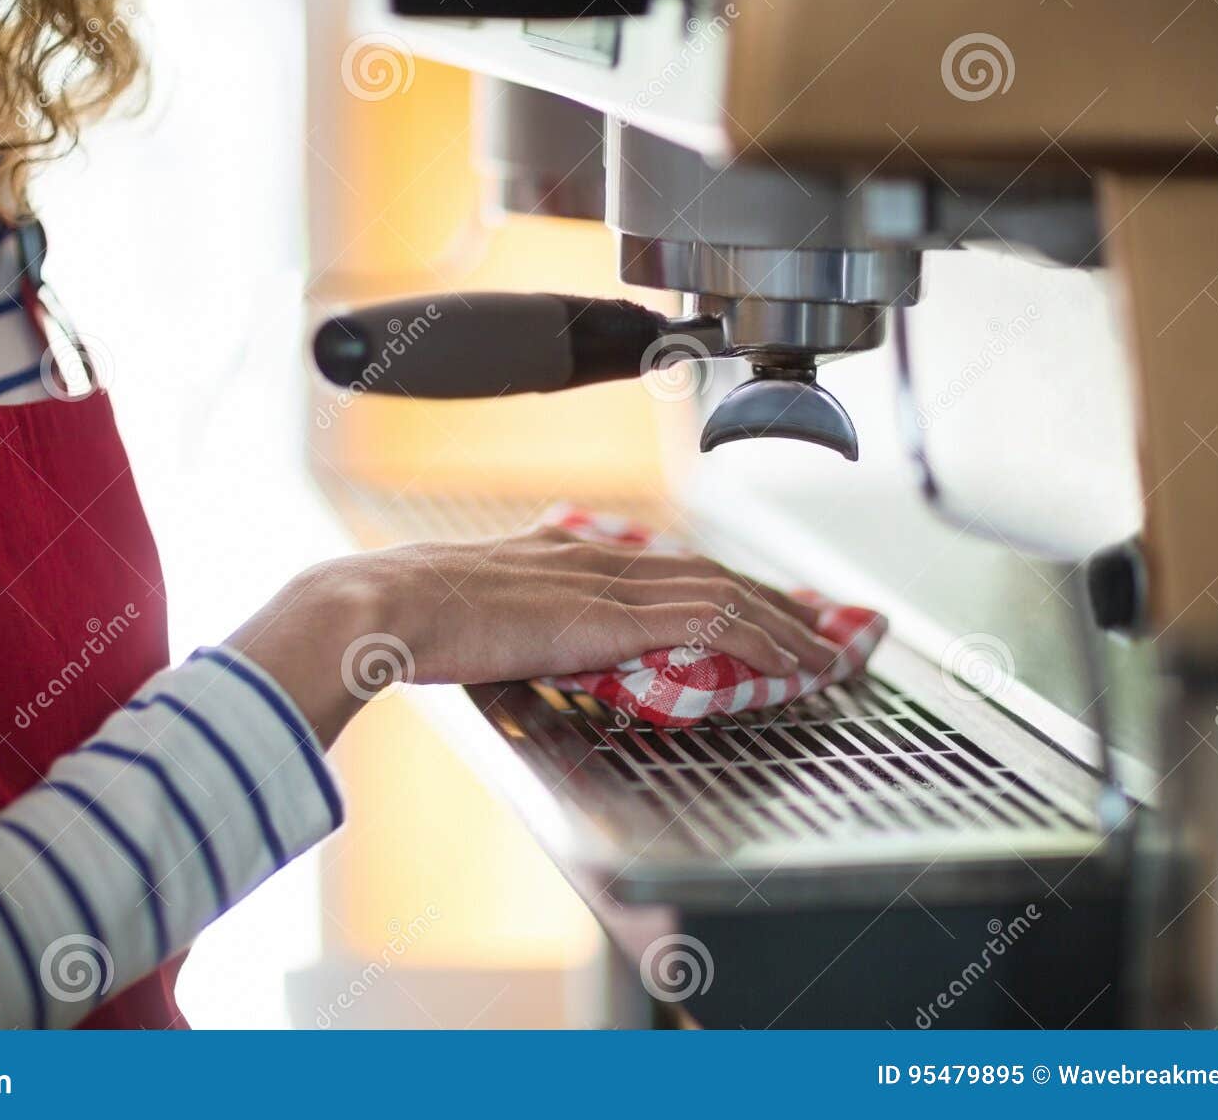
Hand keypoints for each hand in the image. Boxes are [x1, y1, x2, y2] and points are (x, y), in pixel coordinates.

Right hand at [229, 523, 840, 745]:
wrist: (387, 608)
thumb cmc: (411, 617)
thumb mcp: (473, 610)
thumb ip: (513, 617)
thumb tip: (515, 637)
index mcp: (565, 552)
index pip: (668, 563)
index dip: (725, 585)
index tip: (761, 605)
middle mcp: (598, 555)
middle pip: (712, 570)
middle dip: (776, 600)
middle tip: (826, 626)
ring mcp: (611, 581)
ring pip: (727, 592)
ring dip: (787, 624)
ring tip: (830, 653)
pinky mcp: (616, 613)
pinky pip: (715, 622)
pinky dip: (764, 641)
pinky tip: (794, 664)